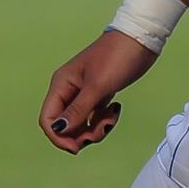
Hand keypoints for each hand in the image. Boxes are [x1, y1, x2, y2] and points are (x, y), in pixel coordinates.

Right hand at [39, 29, 158, 154]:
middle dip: (80, 135)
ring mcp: (85, 93)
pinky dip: (104, 119)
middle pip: (64, 125)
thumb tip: (59, 130)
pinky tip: (116, 109)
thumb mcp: (97, 86)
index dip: (58, 137)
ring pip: (81, 123)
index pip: (48, 120)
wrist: (140, 40)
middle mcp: (69, 90)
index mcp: (62, 85)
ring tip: (111, 118)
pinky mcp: (100, 94)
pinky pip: (95, 116)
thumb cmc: (117, 58)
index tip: (77, 147)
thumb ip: (78, 110)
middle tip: (101, 131)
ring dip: (95, 128)